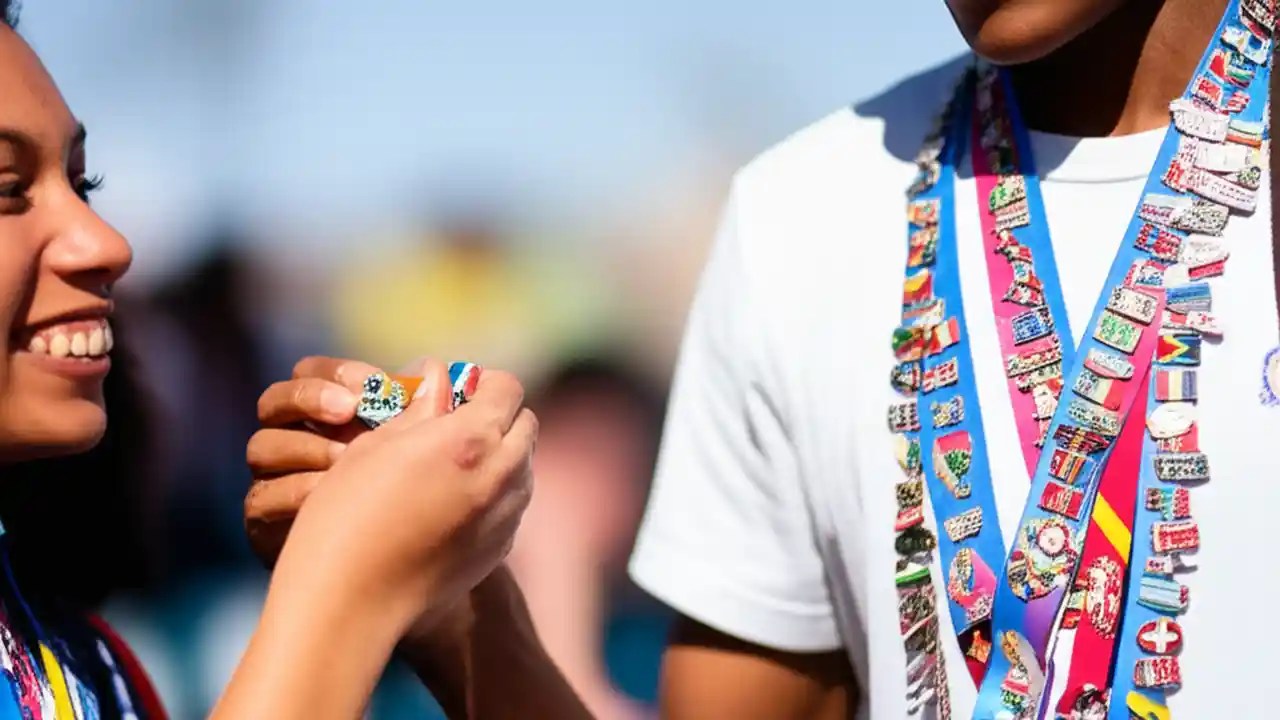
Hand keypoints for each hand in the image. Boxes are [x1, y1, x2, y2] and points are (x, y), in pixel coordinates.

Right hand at [218, 360, 537, 719]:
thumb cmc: (348, 516)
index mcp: (469, 439)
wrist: (352, 601)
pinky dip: (496, 490)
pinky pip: (514, 502)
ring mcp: (506, 514)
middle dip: (498, 417)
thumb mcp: (374, 447)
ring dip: (501, 454)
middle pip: (526, 424)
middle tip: (456, 424)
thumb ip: (418, 409)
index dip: (482, 383)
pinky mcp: (501, 546)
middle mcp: (500, 474)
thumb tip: (438, 375)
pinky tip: (454, 500)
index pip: (506, 388)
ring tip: (453, 463)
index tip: (456, 390)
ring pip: (524, 465)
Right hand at [245, 356, 454, 566]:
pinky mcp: (264, 529)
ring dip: (308, 449)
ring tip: (346, 462)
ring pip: (262, 446)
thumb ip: (422, 414)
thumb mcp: (423, 457)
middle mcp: (292, 445)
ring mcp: (273, 485)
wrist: (399, 587)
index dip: (337, 373)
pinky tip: (331, 502)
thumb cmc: (415, 512)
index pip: (312, 372)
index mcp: (327, 418)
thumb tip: (437, 372)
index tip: (371, 385)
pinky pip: (261, 502)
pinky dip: (298, 498)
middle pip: (274, 401)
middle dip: (310, 398)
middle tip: (348, 412)